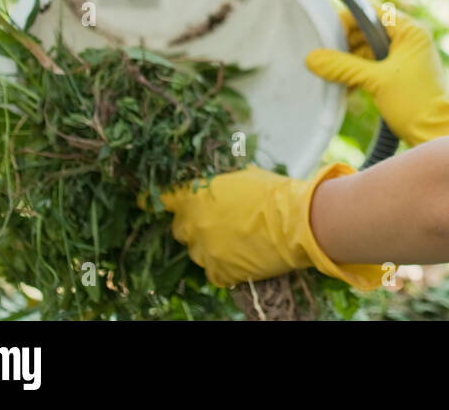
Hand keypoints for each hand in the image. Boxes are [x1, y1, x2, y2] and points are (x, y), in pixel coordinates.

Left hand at [146, 163, 384, 289]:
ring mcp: (206, 251)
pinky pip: (212, 271)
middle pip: (179, 228)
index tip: (153, 201)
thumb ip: (219, 184)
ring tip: (230, 238)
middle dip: (191, 223)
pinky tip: (237, 256)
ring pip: (195, 250)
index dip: (160, 199)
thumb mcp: (242, 177)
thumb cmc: (273, 192)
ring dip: (207, 244)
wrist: (295, 221)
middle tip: (211, 219)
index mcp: (196, 197)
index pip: (165, 199)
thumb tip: (215, 184)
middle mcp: (194, 225)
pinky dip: (221, 264)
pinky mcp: (221, 272)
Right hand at [304, 4, 448, 147]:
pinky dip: (359, 72)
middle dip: (345, 44)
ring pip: (369, 49)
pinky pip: (374, 65)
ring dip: (350, 61)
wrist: (437, 131)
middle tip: (323, 57)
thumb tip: (311, 58)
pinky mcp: (401, 73)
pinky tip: (343, 86)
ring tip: (330, 73)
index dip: (348, 21)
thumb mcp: (375, 81)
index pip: (372, 13)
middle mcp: (409, 39)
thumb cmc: (414, 102)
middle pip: (368, 31)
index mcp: (410, 31)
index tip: (325, 34)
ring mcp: (405, 56)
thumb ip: (343, 67)